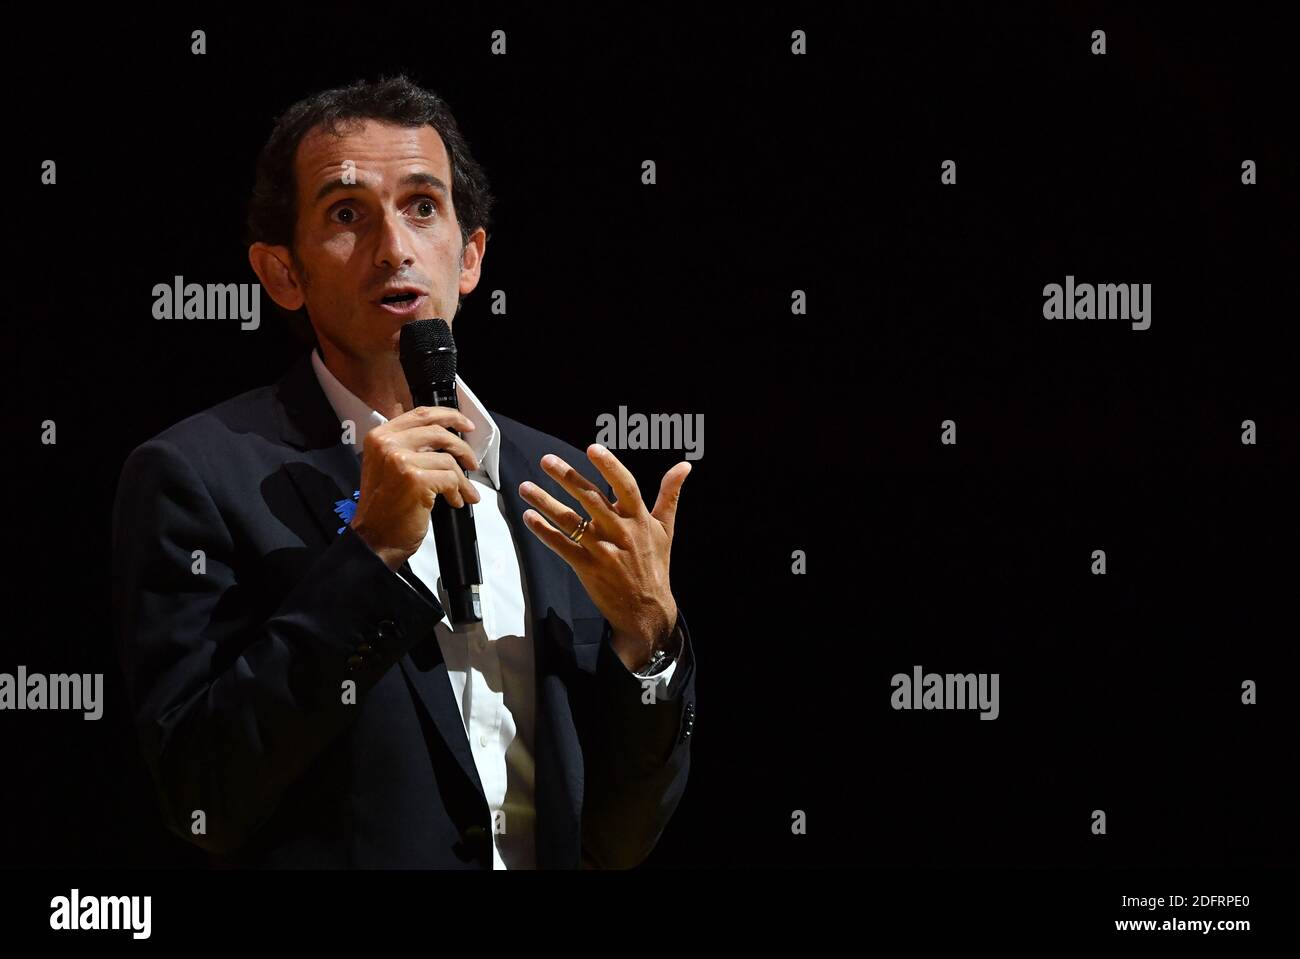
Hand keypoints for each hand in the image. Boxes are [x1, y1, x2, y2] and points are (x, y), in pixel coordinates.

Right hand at [349, 406, 482, 570]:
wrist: (375, 538)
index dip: (449, 416)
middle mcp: (388, 444)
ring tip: (465, 492)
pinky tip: (454, 502)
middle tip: (473, 461)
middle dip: (463, 447)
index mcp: (380, 436)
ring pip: (448, 460)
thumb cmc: (385, 506)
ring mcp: (401, 460)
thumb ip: (408, 446)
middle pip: (439, 432)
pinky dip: (458, 492)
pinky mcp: (416, 480)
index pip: (421, 414)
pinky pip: (450, 479)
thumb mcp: (387, 465)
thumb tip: (444, 435)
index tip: (465, 424)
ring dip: (462, 479)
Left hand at [519, 443, 690, 670]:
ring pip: (570, 521)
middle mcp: (620, 531)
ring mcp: (602, 550)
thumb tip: (685, 465)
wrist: (647, 609)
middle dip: (567, 478)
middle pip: (590, 499)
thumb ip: (670, 495)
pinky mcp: (587, 568)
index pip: (625, 486)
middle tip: (546, 460)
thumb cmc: (655, 564)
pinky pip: (562, 546)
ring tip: (525, 486)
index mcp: (639, 519)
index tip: (592, 448)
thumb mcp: (666, 528)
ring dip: (545, 502)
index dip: (609, 466)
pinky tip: (529, 517)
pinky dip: (544, 532)